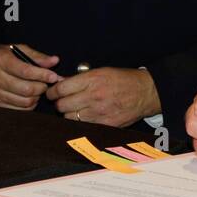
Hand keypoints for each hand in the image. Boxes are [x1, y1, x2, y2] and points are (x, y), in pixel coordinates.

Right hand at [0, 43, 60, 109]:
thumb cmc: (5, 56)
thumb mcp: (19, 49)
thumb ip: (38, 56)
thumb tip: (54, 61)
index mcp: (0, 60)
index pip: (26, 71)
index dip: (43, 75)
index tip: (54, 76)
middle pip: (27, 89)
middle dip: (41, 87)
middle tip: (45, 83)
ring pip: (25, 102)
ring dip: (36, 96)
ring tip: (37, 88)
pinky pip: (20, 110)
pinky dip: (29, 105)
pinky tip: (29, 96)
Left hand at [45, 67, 160, 126]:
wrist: (145, 92)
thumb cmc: (124, 79)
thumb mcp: (102, 71)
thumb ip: (81, 78)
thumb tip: (62, 83)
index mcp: (91, 80)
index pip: (60, 89)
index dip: (52, 91)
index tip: (51, 93)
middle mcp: (93, 97)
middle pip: (62, 105)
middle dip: (59, 103)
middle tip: (62, 101)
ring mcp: (98, 113)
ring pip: (70, 118)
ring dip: (69, 114)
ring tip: (74, 109)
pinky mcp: (104, 124)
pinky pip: (83, 126)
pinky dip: (80, 122)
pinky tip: (85, 116)